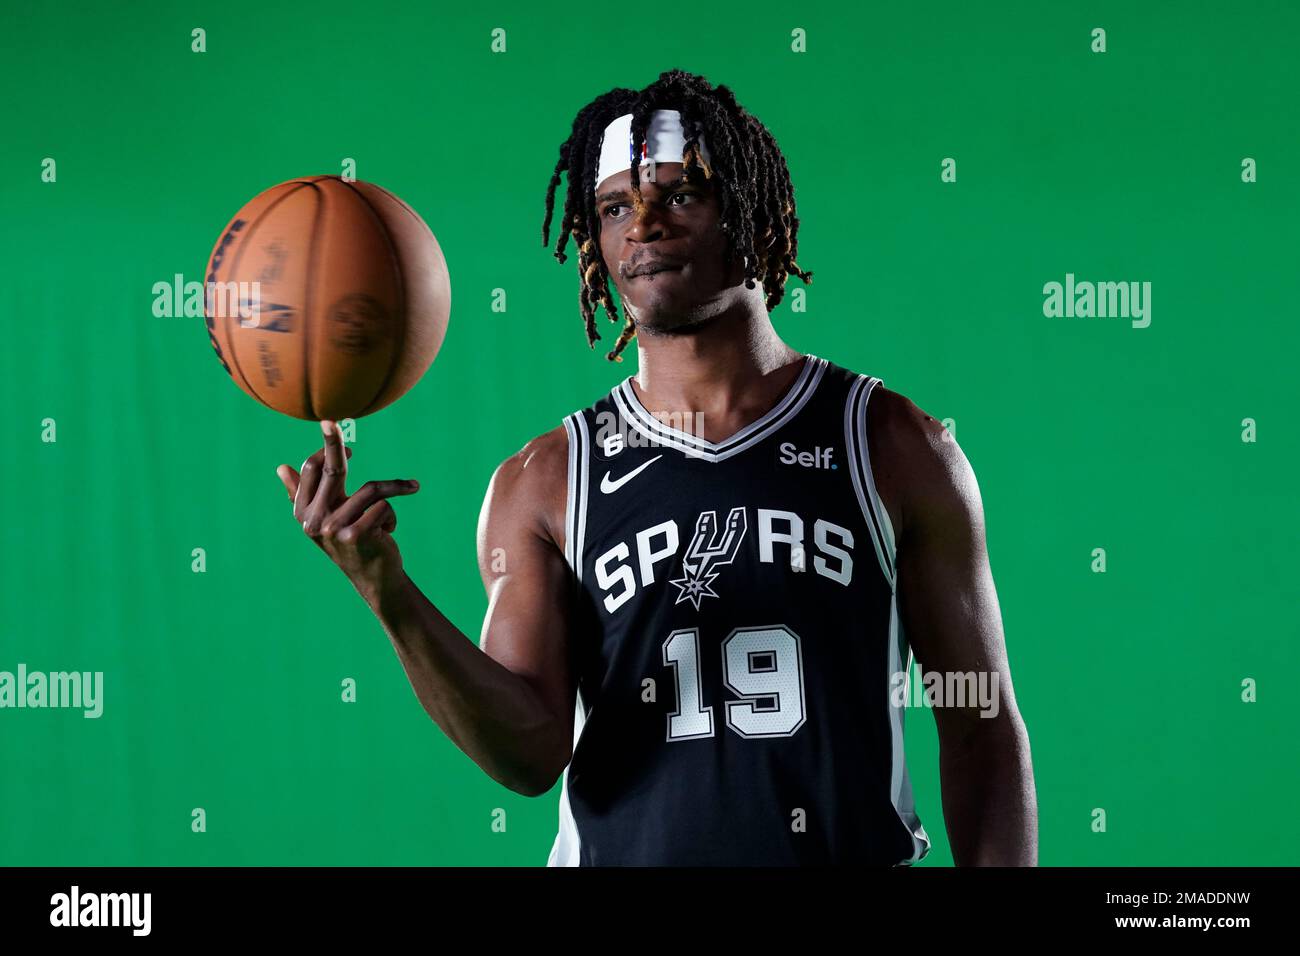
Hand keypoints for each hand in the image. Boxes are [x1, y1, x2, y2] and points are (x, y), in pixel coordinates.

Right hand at [276, 420, 420, 598]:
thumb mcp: (326, 519)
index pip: (311, 469)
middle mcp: (313, 520)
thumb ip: (303, 495)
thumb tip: (280, 467)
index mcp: (303, 511)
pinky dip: (393, 515)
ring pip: (371, 489)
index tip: (335, 429)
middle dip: (334, 443)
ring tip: (406, 495)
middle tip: (337, 422)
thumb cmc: (352, 544)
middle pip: (331, 469)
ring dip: (394, 491)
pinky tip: (389, 532)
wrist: (373, 578)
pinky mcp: (354, 536)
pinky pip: (383, 506)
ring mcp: (332, 529)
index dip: (325, 446)